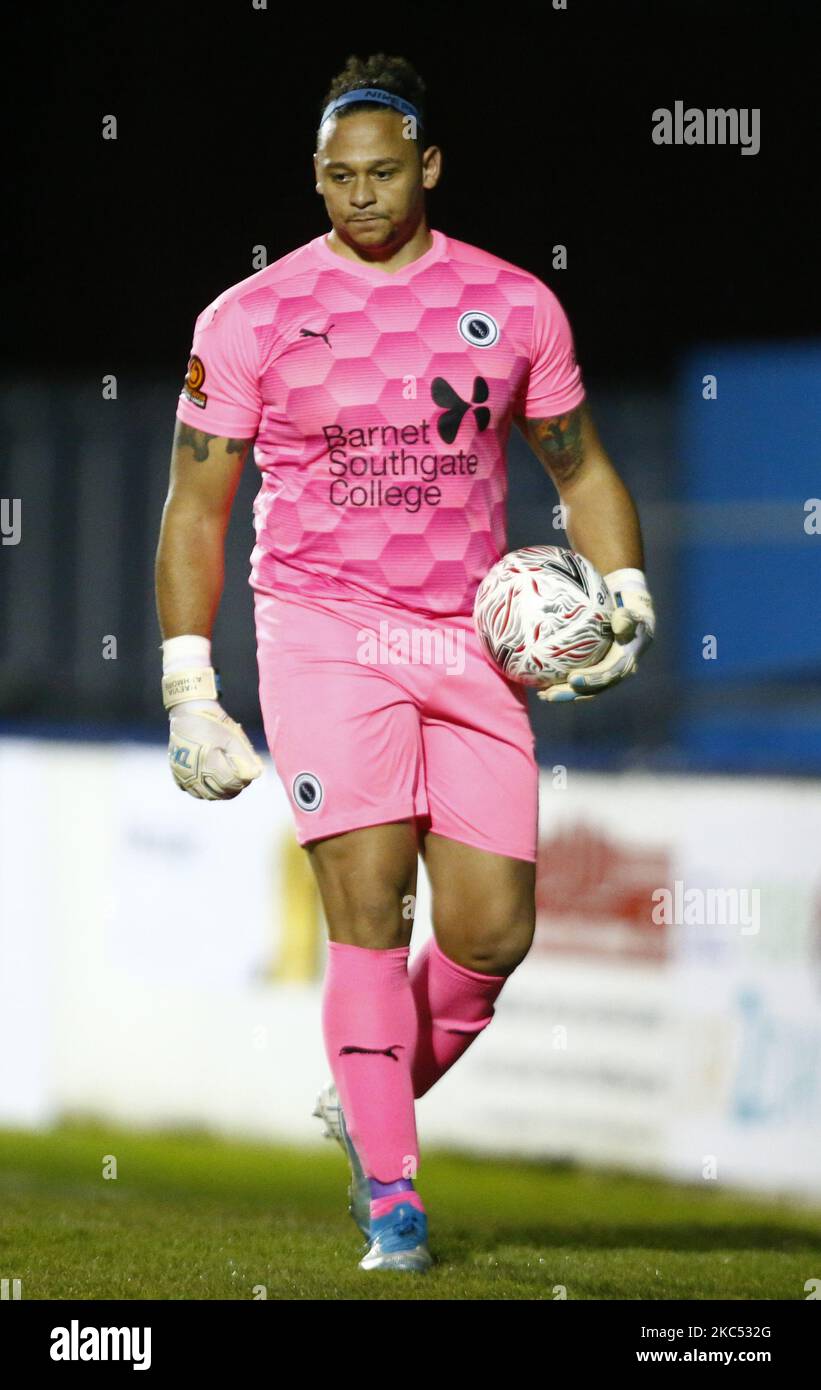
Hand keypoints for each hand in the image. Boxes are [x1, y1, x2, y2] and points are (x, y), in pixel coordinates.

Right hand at [168, 702, 262, 798]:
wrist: (188, 712)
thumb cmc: (214, 724)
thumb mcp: (233, 737)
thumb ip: (246, 758)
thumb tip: (257, 774)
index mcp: (208, 761)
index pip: (231, 782)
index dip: (244, 781)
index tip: (250, 773)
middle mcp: (193, 771)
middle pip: (220, 792)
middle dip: (234, 788)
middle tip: (241, 778)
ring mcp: (183, 774)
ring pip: (206, 795)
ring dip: (221, 792)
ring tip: (229, 782)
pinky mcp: (177, 773)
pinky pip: (193, 791)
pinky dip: (204, 790)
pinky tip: (212, 782)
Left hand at [537, 569, 654, 702]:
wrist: (629, 620)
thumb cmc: (627, 614)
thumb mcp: (630, 614)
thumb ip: (627, 618)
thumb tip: (619, 625)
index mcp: (626, 662)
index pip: (608, 674)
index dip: (591, 679)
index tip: (571, 679)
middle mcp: (615, 674)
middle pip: (592, 689)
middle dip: (571, 693)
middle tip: (549, 694)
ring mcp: (603, 676)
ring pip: (583, 690)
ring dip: (563, 694)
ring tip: (542, 695)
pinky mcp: (593, 674)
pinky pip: (577, 683)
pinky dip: (561, 686)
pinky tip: (541, 688)